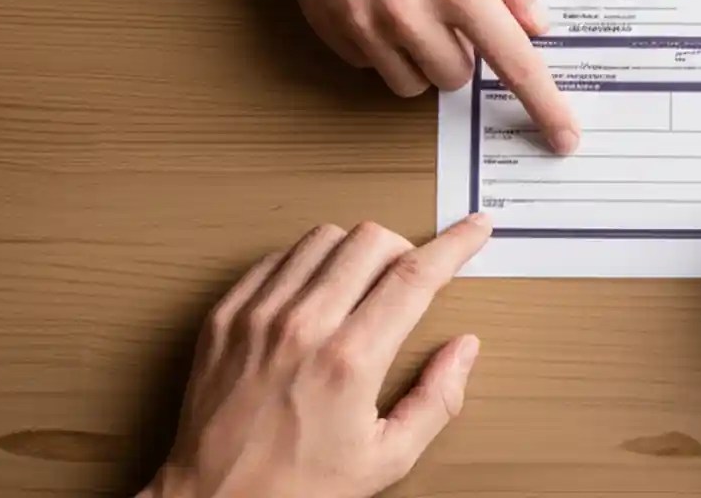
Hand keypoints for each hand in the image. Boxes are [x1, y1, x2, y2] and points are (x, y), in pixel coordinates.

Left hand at [139, 216, 490, 497]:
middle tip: (411, 275)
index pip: (415, 276)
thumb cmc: (296, 488)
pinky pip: (276, 258)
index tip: (475, 228)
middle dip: (405, 248)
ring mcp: (257, 315)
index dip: (454, 244)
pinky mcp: (225, 315)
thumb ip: (436, 399)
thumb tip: (464, 349)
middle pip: (370, 241)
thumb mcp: (386, 458)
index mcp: (349, 360)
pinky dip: (306, 263)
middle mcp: (302, 326)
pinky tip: (315, 292)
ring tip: (362, 284)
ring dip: (354, 250)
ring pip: (322, 238)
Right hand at [186, 0, 578, 153]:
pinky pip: (367, 64)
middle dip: (464, 51)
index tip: (564, 138)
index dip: (544, 105)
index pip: (512, 62)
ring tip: (409, 1)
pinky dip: (380, 45)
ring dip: (422, 56)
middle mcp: (408, 12)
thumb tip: (533, 22)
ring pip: (411, 83)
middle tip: (449, 3)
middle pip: (457, 78)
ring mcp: (360, 23)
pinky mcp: (325, 25)